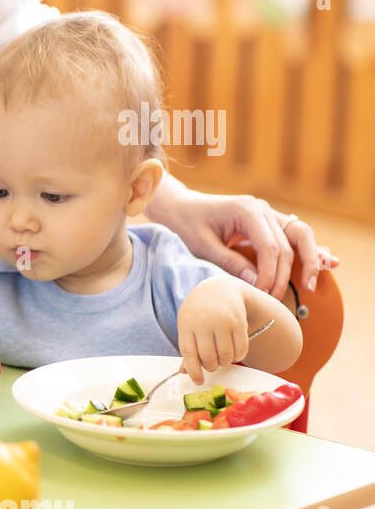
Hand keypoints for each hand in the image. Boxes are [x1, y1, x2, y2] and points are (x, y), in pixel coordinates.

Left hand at [149, 184, 338, 298]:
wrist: (182, 208)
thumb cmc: (188, 226)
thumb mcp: (203, 247)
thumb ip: (230, 263)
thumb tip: (257, 283)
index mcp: (246, 211)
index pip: (270, 247)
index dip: (269, 274)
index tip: (262, 294)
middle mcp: (263, 209)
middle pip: (288, 245)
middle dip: (284, 275)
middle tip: (274, 300)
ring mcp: (269, 214)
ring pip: (301, 235)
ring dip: (309, 261)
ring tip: (310, 286)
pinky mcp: (270, 222)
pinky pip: (295, 235)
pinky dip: (308, 251)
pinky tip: (325, 264)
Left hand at [177, 278, 249, 385]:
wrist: (218, 289)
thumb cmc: (199, 312)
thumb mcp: (187, 325)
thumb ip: (188, 348)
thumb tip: (185, 372)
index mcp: (187, 325)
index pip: (189, 354)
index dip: (194, 371)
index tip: (198, 381)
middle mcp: (204, 323)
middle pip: (209, 357)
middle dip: (211, 366)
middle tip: (212, 364)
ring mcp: (222, 322)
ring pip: (226, 355)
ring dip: (225, 362)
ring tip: (223, 357)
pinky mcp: (239, 322)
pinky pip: (241, 348)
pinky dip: (239, 356)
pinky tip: (234, 353)